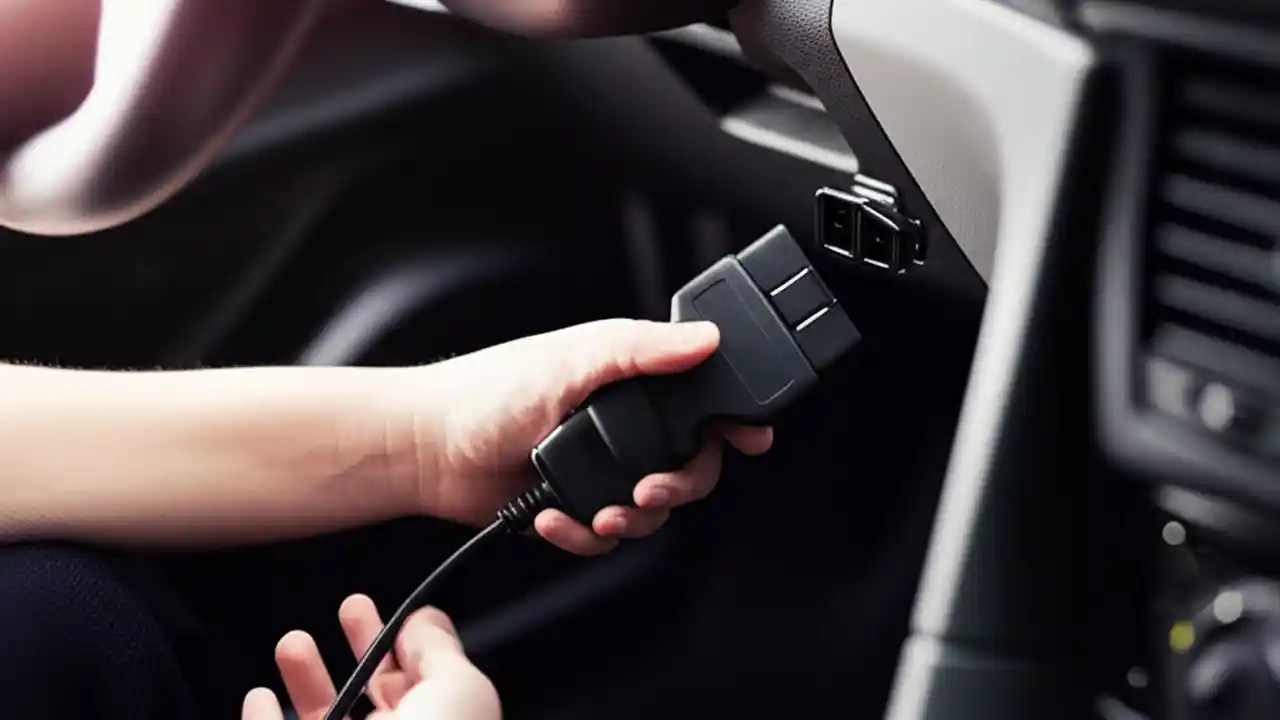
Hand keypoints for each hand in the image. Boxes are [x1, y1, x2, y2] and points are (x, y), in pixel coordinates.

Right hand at [242, 595, 498, 719]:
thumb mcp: (459, 692)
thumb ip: (442, 652)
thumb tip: (428, 618)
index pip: (426, 682)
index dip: (410, 643)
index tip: (394, 609)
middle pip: (376, 697)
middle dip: (361, 647)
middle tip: (351, 607)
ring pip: (323, 719)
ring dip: (307, 677)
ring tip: (293, 641)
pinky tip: (258, 698)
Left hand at [391, 319, 773, 553]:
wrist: (427, 448)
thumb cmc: (485, 392)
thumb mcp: (570, 360)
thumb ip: (640, 351)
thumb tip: (704, 339)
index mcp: (627, 380)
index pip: (700, 399)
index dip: (732, 420)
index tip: (750, 438)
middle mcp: (620, 425)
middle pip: (689, 466)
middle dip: (678, 485)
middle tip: (650, 489)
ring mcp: (599, 468)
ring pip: (652, 509)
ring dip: (632, 518)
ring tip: (596, 512)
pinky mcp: (574, 506)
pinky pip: (606, 536)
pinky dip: (585, 536)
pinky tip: (555, 519)